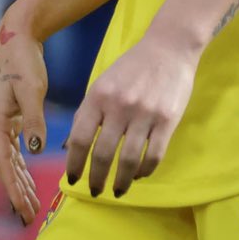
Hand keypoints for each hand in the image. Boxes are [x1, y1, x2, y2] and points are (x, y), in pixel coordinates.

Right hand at [0, 16, 48, 225]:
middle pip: (6, 168)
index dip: (14, 190)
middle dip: (17, 194)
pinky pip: (16, 150)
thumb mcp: (30, 89)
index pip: (5, 165)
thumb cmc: (22, 60)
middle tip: (30, 218)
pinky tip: (30, 181)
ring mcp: (1, 123)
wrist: (16, 36)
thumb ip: (33, 119)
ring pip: (11, 162)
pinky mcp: (11, 118)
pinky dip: (23, 167)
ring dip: (21, 184)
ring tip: (32, 207)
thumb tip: (36, 150)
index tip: (23, 211)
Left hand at [64, 31, 197, 198]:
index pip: (80, 138)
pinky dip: (144, 171)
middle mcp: (119, 106)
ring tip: (117, 191)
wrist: (169, 48)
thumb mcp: (102, 84)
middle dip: (96, 178)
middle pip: (102, 153)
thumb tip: (69, 146)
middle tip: (95, 191)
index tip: (74, 179)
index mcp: (98, 96)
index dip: (74, 163)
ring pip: (128, 160)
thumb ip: (87, 113)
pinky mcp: (168, 120)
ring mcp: (145, 113)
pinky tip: (138, 175)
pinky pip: (154, 155)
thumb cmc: (131, 68)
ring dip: (121, 181)